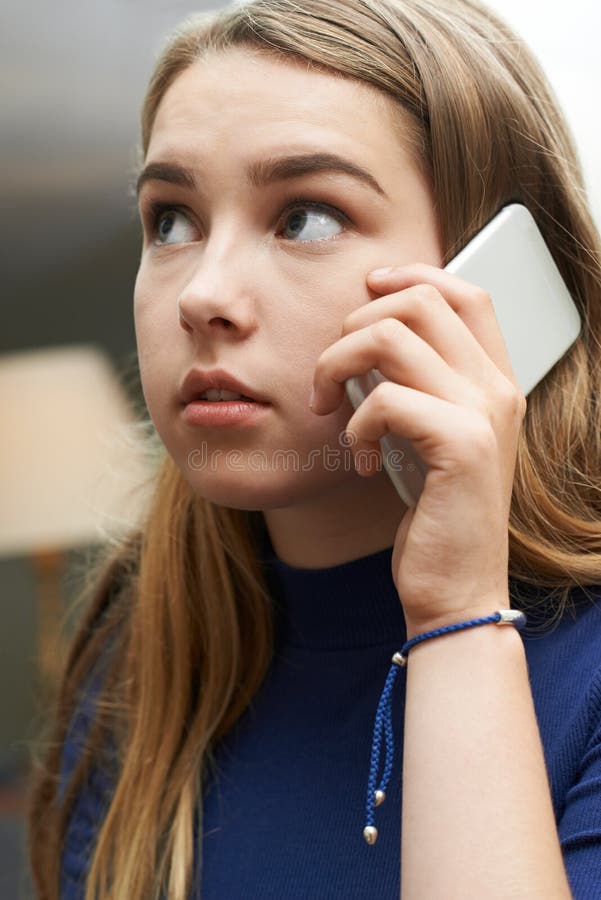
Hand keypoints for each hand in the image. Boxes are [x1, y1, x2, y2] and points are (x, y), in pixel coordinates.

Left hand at [310, 263, 526, 636]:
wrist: (456, 589)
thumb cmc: (434, 514)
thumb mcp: (428, 438)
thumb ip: (418, 386)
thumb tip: (367, 333)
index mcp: (494, 382)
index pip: (465, 292)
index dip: (413, 275)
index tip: (367, 289)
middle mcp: (497, 389)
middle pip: (421, 301)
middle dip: (356, 324)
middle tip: (332, 373)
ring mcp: (484, 414)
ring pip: (392, 336)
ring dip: (338, 365)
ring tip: (330, 409)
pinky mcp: (461, 445)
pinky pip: (385, 399)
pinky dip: (356, 425)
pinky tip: (362, 460)